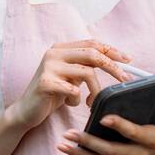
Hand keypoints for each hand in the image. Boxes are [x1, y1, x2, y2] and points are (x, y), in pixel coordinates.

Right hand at [8, 37, 132, 133]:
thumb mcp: (71, 76)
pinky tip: (70, 103)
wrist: (26, 110)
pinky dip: (76, 99)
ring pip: (86, 73)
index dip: (112, 50)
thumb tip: (116, 62)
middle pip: (92, 54)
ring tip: (91, 102)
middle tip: (125, 79)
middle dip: (113, 67)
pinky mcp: (45, 82)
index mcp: (62, 48)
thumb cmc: (53, 94)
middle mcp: (54, 53)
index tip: (128, 60)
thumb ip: (86, 66)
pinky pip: (73, 90)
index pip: (92, 43)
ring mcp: (48, 66)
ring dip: (95, 90)